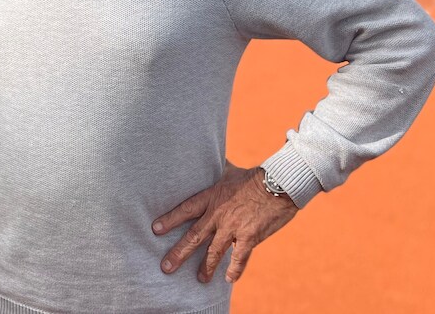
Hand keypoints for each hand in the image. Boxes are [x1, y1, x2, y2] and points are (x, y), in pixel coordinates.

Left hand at [152, 163, 298, 283]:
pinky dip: (234, 270)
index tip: (155, 230)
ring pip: (214, 251)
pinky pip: (239, 258)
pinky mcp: (250, 237)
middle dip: (179, 253)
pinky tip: (229, 280)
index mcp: (211, 197)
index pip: (185, 210)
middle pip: (194, 236)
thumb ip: (215, 170)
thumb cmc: (254, 176)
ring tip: (199, 279)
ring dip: (205, 267)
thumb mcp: (229, 170)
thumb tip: (205, 155)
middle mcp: (218, 214)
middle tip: (166, 267)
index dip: (170, 220)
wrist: (279, 184)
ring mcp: (233, 227)